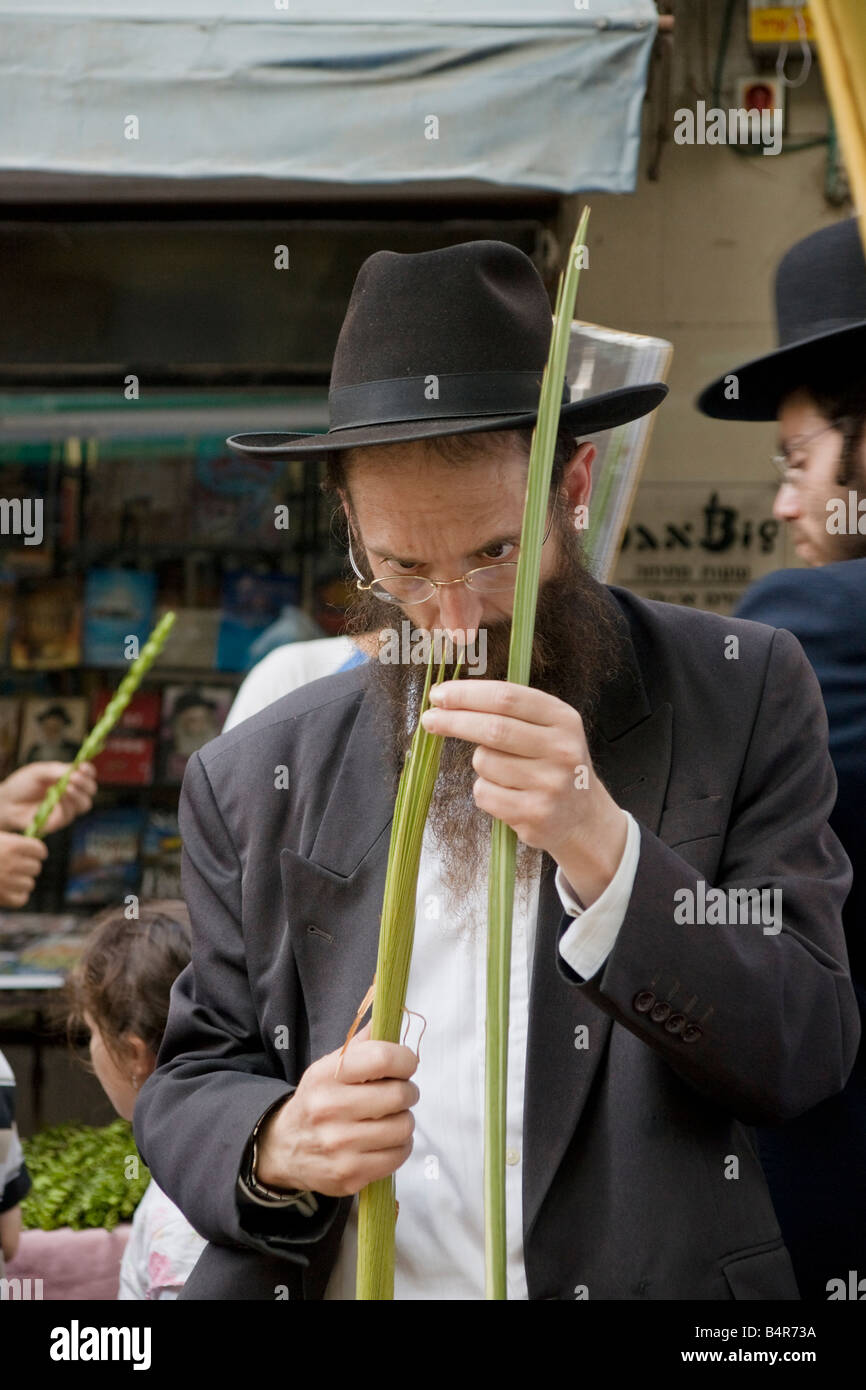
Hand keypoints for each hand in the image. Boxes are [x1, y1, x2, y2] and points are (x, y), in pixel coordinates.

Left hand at [0, 762, 97, 834]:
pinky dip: (66, 804)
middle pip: (90, 791)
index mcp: (68, 779)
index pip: (87, 775)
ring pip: (84, 804)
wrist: (6, 802)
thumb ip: (57, 770)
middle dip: (86, 783)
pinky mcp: (58, 822)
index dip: (89, 771)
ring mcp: (66, 808)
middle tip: (75, 778)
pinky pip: (69, 814)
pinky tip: (57, 796)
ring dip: (79, 795)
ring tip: (67, 787)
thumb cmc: (21, 785)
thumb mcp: (39, 771)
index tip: (83, 767)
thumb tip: (75, 770)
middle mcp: (71, 794)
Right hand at [0, 831, 47, 907]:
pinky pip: (21, 899)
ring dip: (22, 882)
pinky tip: (9, 891)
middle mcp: (11, 864)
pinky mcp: (2, 898)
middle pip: (36, 867)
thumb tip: (35, 846)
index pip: (39, 850)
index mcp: (11, 846)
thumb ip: (14, 842)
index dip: (37, 852)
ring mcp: (6, 882)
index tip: (35, 853)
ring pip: (29, 884)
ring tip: (10, 878)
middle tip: (18, 866)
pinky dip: (17, 896)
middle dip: (28, 866)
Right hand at [255, 1023, 419, 1197]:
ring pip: (404, 1126)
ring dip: (404, 1120)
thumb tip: (390, 1014)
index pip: (382, 1058)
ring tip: (390, 1118)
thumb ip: (363, 1042)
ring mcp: (339, 1146)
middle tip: (398, 1093)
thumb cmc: (318, 1100)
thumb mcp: (330, 1066)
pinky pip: (399, 1155)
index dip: (405, 1059)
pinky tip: (385, 1140)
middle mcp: (330, 1109)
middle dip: (407, 1091)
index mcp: (327, 1075)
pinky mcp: (349, 1175)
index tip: (406, 1064)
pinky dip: (400, 1146)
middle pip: (399, 1094)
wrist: (285, 1147)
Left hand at [420, 679, 627, 906]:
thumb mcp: (548, 728)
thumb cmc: (552, 764)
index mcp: (563, 719)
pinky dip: (484, 791)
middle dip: (454, 721)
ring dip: (480, 764)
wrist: (582, 817)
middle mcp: (561, 749)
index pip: (507, 698)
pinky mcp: (535, 814)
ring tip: (504, 773)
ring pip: (484, 763)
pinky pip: (485, 793)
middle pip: (493, 728)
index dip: (467, 694)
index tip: (439, 694)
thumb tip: (450, 699)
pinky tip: (507, 795)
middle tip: (429, 719)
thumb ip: (510, 710)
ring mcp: (550, 784)